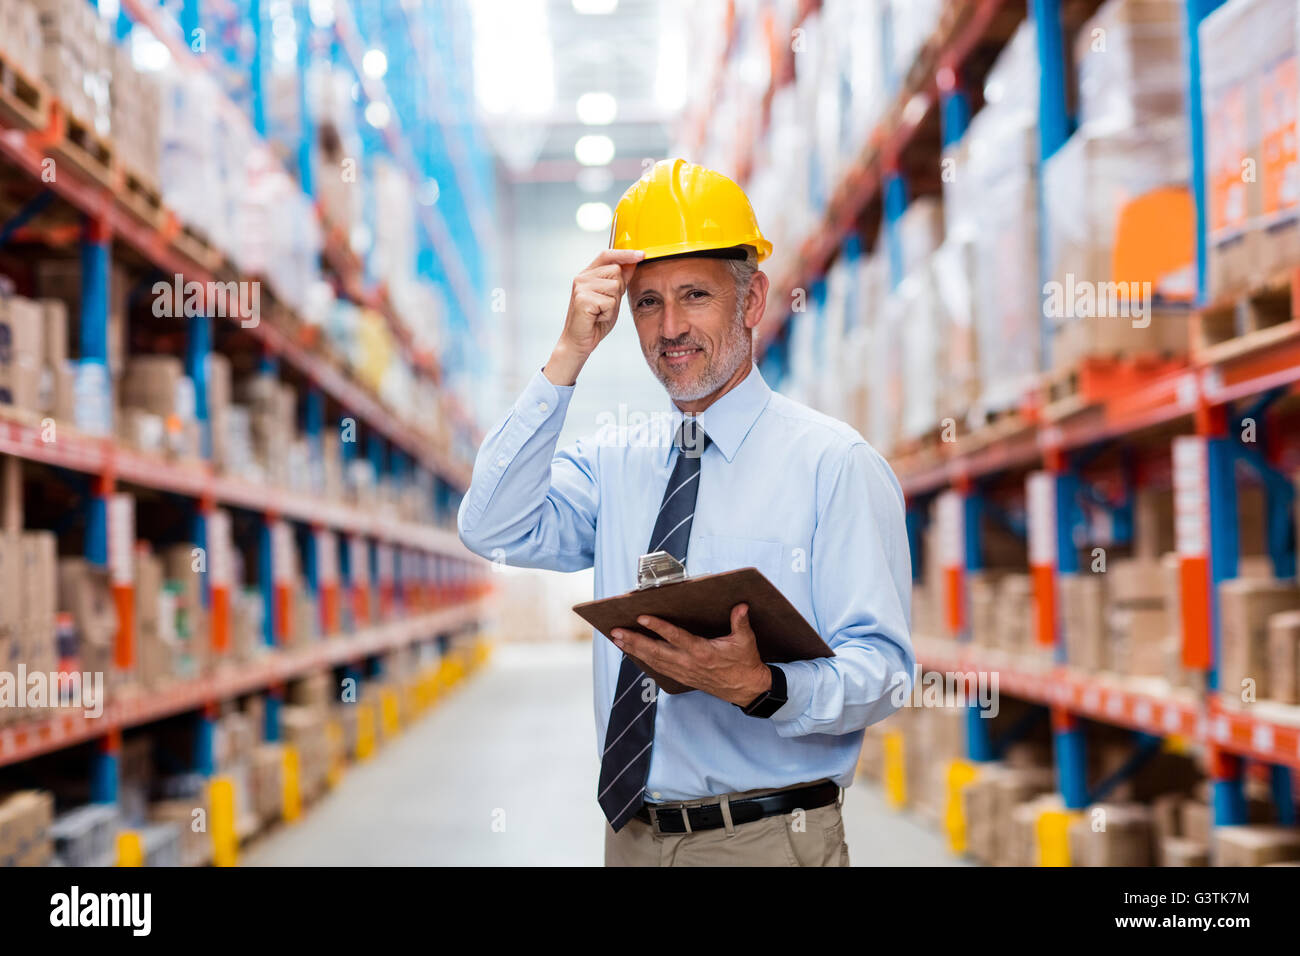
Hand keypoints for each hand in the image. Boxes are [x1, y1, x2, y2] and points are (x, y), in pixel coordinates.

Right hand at [544, 248, 644, 384]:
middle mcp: (582, 277)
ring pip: (615, 286)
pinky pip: (609, 301)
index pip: (607, 255)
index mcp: (588, 274)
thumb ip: (620, 280)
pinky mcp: (583, 299)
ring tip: (601, 312)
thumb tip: (632, 263)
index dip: (625, 254)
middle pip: (615, 271)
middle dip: (618, 290)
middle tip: (605, 305)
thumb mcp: (612, 298)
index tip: (641, 254)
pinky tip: (597, 317)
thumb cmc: (594, 321)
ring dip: (613, 303)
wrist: (579, 341)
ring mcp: (581, 287)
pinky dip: (608, 313)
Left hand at [611, 604, 771, 705]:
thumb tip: (741, 606)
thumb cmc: (744, 663)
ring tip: (618, 639)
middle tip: (616, 631)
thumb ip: (740, 622)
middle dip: (634, 641)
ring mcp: (684, 672)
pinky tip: (633, 653)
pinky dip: (644, 660)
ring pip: (653, 661)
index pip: (675, 637)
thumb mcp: (745, 641)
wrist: (745, 689)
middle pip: (656, 651)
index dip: (657, 627)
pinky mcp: (682, 678)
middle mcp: (689, 663)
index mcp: (702, 652)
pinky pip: (659, 668)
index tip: (642, 617)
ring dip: (634, 650)